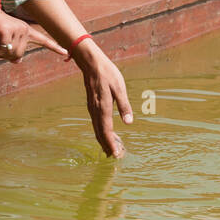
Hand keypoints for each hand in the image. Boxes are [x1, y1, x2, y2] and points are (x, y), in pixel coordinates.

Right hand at [0, 11, 67, 62]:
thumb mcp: (4, 43)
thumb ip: (12, 52)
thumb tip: (18, 61)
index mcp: (27, 32)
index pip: (43, 40)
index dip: (54, 47)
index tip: (65, 53)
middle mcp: (25, 29)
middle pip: (20, 54)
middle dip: (7, 56)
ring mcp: (17, 28)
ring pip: (12, 52)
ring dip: (1, 54)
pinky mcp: (8, 29)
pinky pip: (4, 48)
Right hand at [74, 42, 132, 157]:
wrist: (90, 62)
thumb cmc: (107, 73)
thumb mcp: (120, 87)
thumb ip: (124, 105)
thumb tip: (129, 122)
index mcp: (103, 106)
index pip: (106, 130)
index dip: (110, 144)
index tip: (115, 155)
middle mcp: (95, 110)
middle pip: (100, 132)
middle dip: (106, 146)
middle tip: (114, 157)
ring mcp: (92, 108)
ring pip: (96, 128)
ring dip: (103, 140)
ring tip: (109, 149)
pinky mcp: (91, 105)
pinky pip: (95, 122)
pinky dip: (100, 131)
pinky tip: (105, 133)